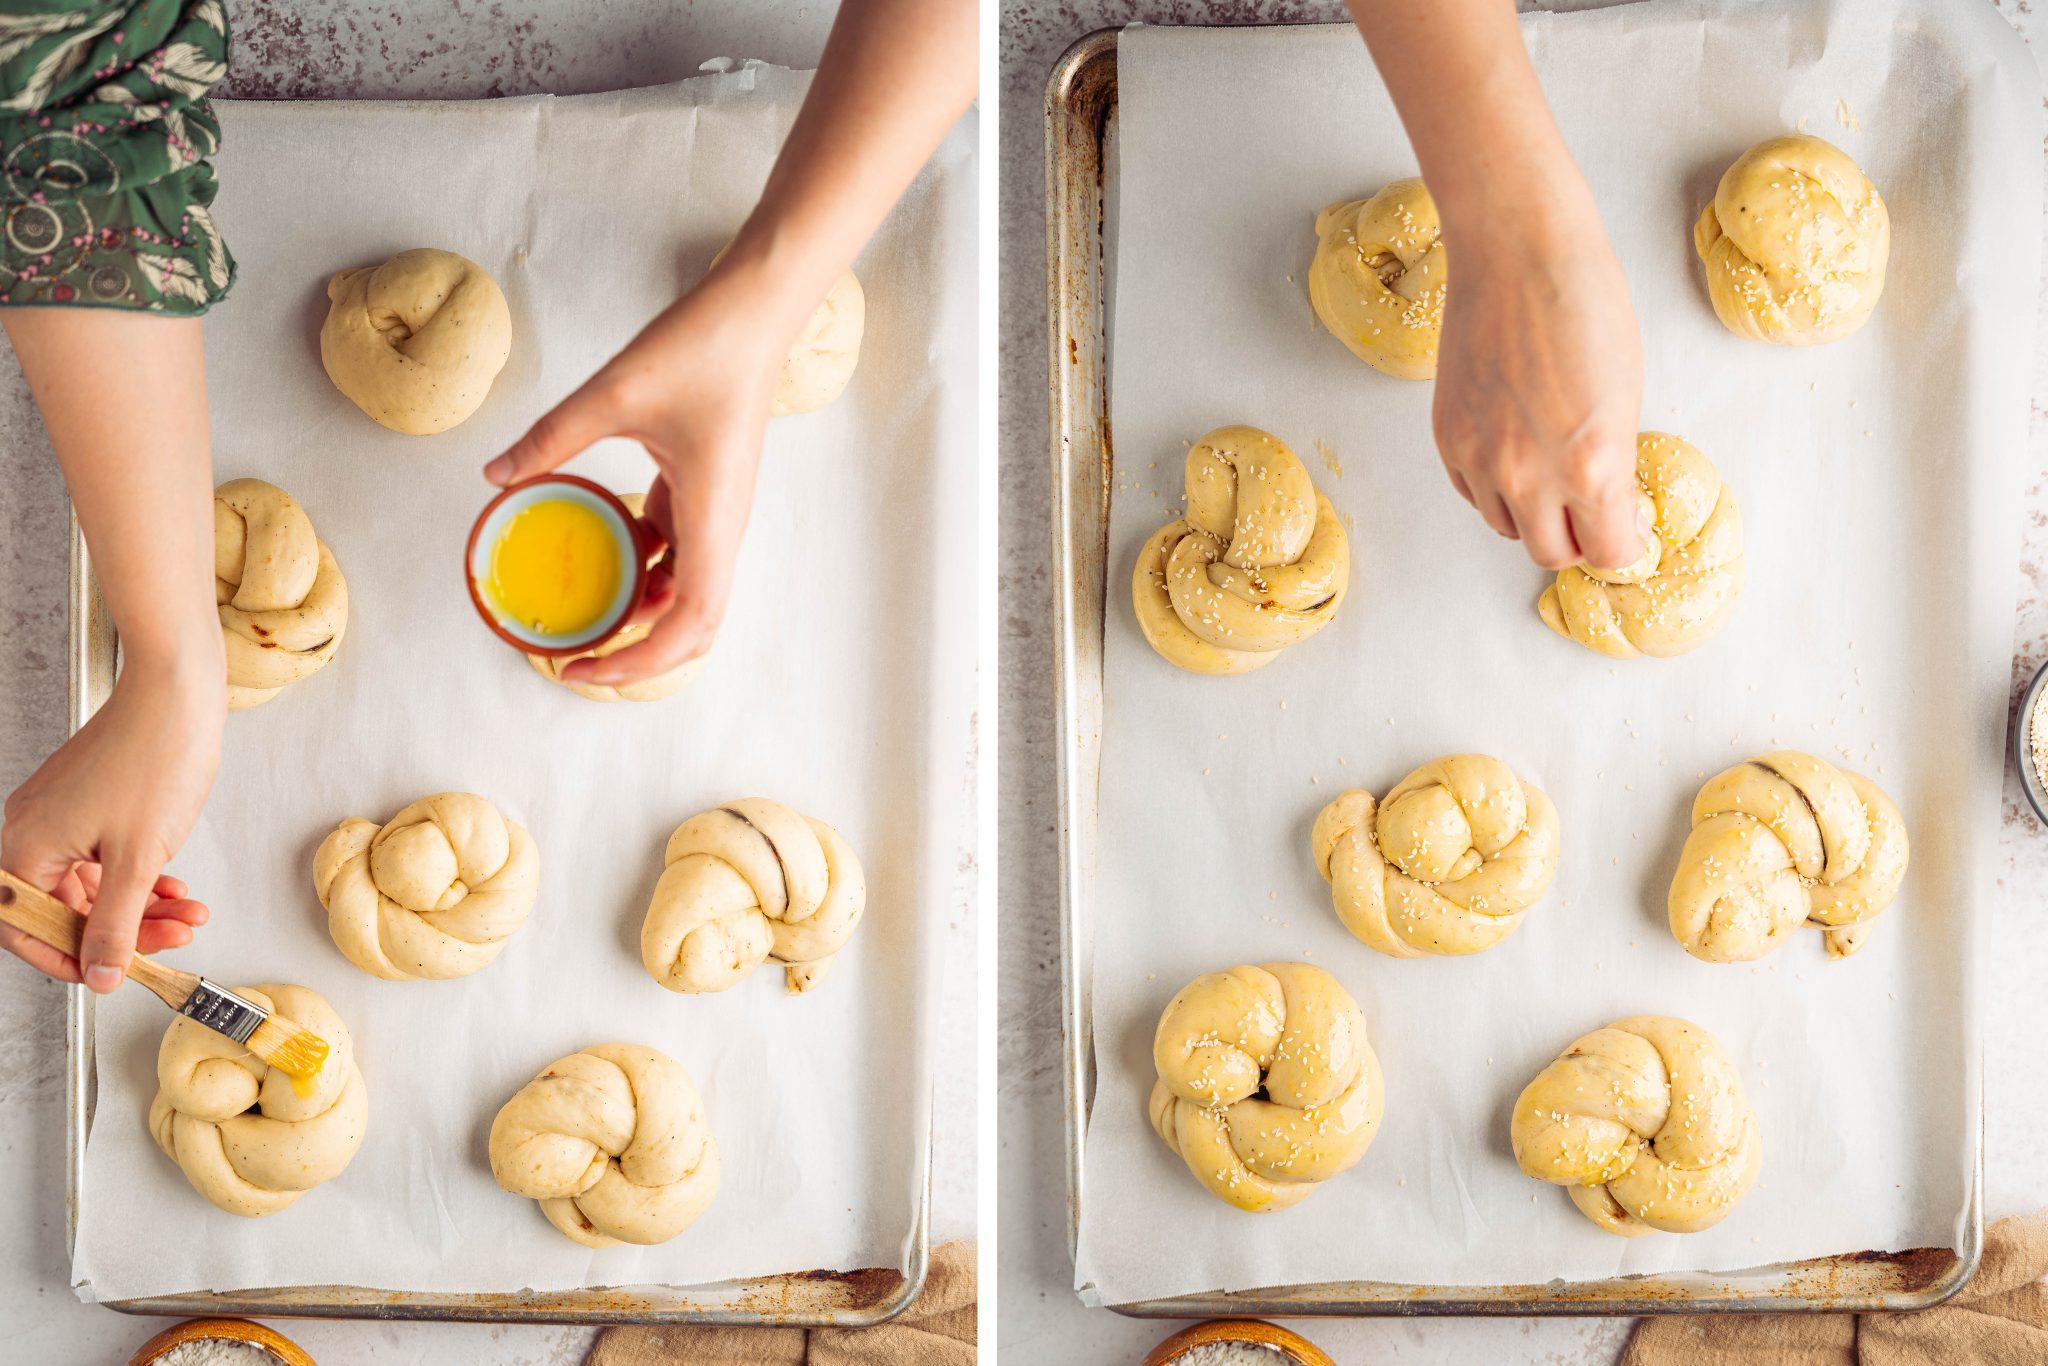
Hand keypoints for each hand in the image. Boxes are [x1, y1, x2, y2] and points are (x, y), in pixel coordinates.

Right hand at [0, 657, 220, 989]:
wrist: (178, 694)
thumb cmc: (154, 758)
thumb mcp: (138, 858)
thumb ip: (117, 924)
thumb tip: (102, 974)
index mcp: (24, 849)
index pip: (30, 928)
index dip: (71, 959)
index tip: (111, 975)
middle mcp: (30, 832)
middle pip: (68, 908)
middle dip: (125, 929)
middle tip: (172, 941)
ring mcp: (59, 816)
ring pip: (94, 884)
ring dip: (142, 905)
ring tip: (189, 915)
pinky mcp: (87, 802)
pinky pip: (105, 857)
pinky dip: (139, 876)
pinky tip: (175, 888)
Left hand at [484, 267, 794, 686]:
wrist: (753, 315)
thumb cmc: (704, 351)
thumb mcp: (614, 393)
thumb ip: (551, 438)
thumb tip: (495, 474)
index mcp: (711, 520)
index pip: (689, 625)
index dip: (639, 662)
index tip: (584, 668)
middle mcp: (722, 529)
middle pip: (695, 627)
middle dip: (640, 654)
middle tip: (579, 660)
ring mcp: (716, 514)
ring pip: (688, 592)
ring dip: (641, 615)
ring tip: (585, 617)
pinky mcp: (705, 493)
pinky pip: (678, 553)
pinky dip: (643, 570)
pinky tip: (602, 555)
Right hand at [1430, 199, 1647, 572]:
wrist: (1516, 253)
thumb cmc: (1582, 303)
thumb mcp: (1624, 393)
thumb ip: (1611, 460)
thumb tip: (1604, 497)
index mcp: (1591, 467)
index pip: (1610, 553)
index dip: (1622, 543)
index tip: (1625, 528)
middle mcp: (1530, 478)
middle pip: (1553, 554)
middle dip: (1576, 539)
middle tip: (1589, 511)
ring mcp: (1480, 461)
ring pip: (1507, 528)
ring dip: (1531, 515)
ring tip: (1548, 474)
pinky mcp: (1447, 439)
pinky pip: (1471, 494)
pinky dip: (1493, 487)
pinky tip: (1512, 450)